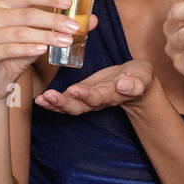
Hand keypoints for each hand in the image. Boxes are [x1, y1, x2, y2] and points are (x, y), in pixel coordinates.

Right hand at [0, 0, 98, 100]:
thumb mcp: (41, 37)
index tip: (69, 2)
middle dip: (53, 20)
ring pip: (20, 32)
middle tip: (73, 27)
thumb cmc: (19, 54)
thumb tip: (92, 20)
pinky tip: (43, 50)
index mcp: (2, 5)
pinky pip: (8, 49)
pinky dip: (27, 49)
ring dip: (46, 36)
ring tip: (65, 41)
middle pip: (26, 15)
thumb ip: (61, 27)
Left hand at [34, 60, 152, 115]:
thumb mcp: (143, 77)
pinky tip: (40, 99)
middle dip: (63, 102)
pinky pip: (66, 101)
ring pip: (70, 106)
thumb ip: (136, 83)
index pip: (98, 97)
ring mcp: (88, 100)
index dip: (87, 95)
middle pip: (79, 106)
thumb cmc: (139, 78)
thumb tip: (125, 85)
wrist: (136, 83)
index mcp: (112, 96)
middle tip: (49, 96)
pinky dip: (52, 102)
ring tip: (41, 99)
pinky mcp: (81, 95)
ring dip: (55, 103)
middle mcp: (98, 101)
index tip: (75, 90)